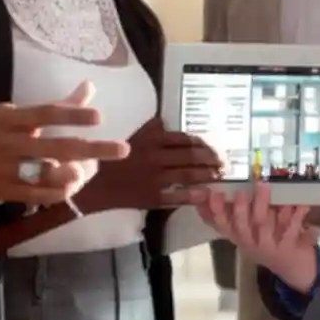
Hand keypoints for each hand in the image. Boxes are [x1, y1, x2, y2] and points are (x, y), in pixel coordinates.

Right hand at [0, 81, 130, 205]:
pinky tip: (71, 187)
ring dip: (74, 174)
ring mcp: (8, 170)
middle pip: (58, 146)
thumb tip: (89, 89)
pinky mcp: (4, 191)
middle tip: (121, 150)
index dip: (73, 115)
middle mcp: (12, 143)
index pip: (46, 114)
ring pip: (48, 175)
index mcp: (11, 119)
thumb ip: (52, 106)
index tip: (98, 118)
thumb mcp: (9, 111)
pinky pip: (36, 195)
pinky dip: (57, 192)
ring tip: (89, 172)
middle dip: (93, 149)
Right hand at [79, 118, 223, 211]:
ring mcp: (155, 178)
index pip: (184, 139)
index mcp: (152, 140)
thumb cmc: (113, 157)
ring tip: (220, 175)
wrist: (95, 184)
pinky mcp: (152, 197)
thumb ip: (151, 129)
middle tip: (224, 162)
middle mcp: (156, 157)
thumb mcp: (132, 136)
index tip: (214, 146)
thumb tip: (167, 122)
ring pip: (188, 175)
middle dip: (211, 159)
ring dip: (207, 175)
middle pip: (191, 156)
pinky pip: (177, 196)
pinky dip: (193, 195)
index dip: (202, 143)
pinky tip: (206, 194)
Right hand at [198, 183, 318, 292]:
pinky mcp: (288, 248)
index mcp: (239, 237)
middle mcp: (251, 244)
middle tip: (241, 190)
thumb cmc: (269, 241)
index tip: (213, 193)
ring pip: (263, 225)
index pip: (222, 225)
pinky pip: (291, 229)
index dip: (215, 211)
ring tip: (264, 185)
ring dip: (262, 204)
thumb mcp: (248, 230)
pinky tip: (300, 203)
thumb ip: (231, 213)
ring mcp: (269, 247)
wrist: (295, 270)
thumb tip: (204, 192)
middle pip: (241, 226)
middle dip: (239, 208)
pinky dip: (295, 215)